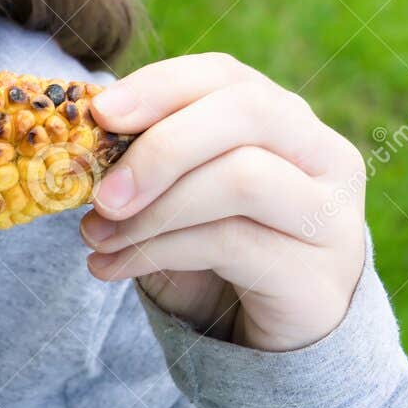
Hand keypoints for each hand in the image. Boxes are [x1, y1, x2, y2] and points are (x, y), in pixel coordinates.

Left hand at [78, 52, 367, 351]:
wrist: (258, 331)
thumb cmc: (208, 246)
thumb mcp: (174, 192)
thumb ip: (142, 158)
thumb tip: (77, 139)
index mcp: (284, 119)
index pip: (225, 76)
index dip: (159, 87)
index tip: (100, 114)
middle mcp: (322, 155)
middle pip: (245, 114)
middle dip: (160, 148)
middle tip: (99, 193)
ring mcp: (330, 215)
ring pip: (241, 179)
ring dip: (151, 210)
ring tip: (95, 237)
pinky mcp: (318, 276)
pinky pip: (231, 244)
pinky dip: (155, 252)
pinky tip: (109, 267)